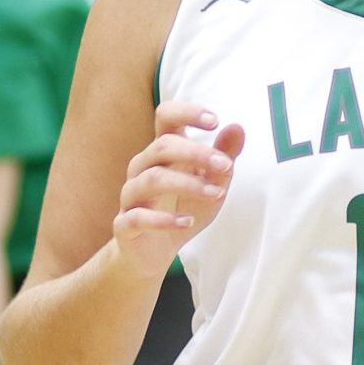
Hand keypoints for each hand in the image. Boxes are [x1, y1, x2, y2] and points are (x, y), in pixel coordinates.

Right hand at [113, 102, 245, 279]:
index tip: (215, 121)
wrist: (155, 252)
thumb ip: (224, 156)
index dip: (186, 112)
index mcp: (161, 151)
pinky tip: (186, 222)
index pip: (165, 116)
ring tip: (216, 195)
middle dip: (196, 152)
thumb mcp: (211, 183)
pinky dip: (163, 220)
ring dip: (187, 185)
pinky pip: (137, 217)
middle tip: (226, 165)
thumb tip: (238, 127)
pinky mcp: (125, 225)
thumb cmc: (183, 209)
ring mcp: (130, 195)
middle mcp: (142, 167)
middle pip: (161, 146)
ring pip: (151, 179)